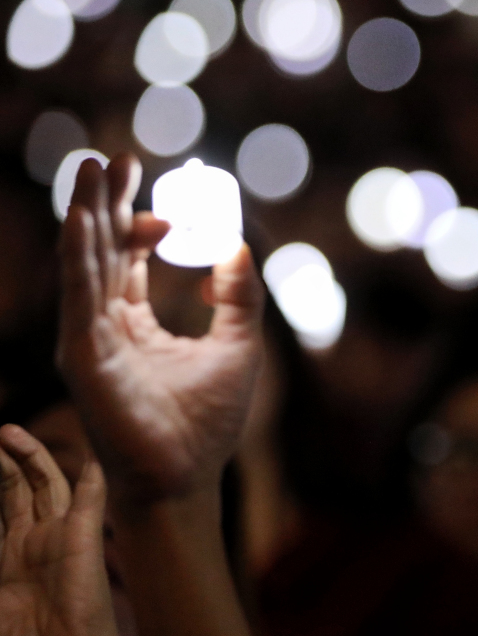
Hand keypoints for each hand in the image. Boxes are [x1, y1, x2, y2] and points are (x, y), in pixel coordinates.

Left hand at [0, 425, 118, 635]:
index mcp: (5, 557)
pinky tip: (88, 451)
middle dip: (0, 462)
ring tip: (8, 431)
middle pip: (16, 487)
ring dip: (30, 455)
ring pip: (46, 483)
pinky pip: (91, 496)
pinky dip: (91, 473)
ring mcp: (59, 535)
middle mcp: (32, 540)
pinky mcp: (83, 535)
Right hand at [57, 155, 262, 506]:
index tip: (169, 202)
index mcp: (134, 324)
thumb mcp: (240, 346)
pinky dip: (80, 255)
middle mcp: (104, 326)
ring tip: (88, 168)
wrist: (187, 479)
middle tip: (111, 156)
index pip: (128, 259)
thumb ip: (239, 296)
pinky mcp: (83, 356)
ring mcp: (89, 340)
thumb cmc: (207, 423)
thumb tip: (238, 246)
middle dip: (104, 202)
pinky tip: (82, 219)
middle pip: (100, 251)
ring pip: (84, 264)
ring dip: (85, 214)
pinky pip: (79, 296)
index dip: (141, 224)